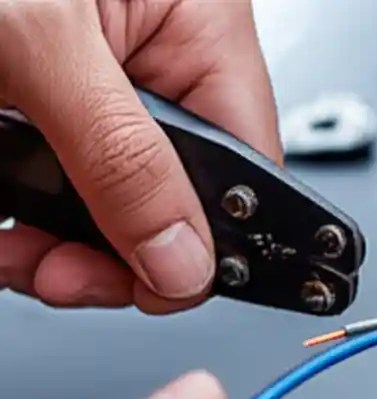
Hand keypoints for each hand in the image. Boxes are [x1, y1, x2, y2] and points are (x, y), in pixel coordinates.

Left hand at [0, 0, 281, 312]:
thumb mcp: (43, 49)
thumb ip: (121, 161)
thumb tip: (182, 257)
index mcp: (195, 25)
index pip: (241, 165)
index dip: (204, 237)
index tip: (151, 282)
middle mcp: (151, 54)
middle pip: (171, 195)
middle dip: (111, 248)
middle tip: (57, 270)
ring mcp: (90, 79)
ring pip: (104, 201)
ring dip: (52, 242)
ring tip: (7, 245)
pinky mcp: (33, 96)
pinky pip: (47, 180)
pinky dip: (16, 214)